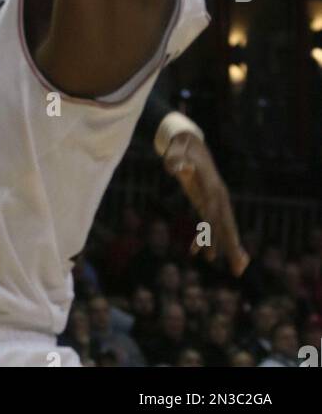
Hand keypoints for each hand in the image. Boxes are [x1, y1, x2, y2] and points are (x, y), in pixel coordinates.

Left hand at [162, 132, 248, 276]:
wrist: (189, 142)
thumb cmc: (180, 149)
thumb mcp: (175, 152)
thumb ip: (174, 160)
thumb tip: (175, 168)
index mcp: (212, 186)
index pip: (212, 214)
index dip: (210, 234)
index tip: (207, 254)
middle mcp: (219, 195)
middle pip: (227, 224)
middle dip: (232, 248)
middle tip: (239, 270)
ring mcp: (218, 200)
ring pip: (226, 227)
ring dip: (231, 248)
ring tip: (238, 271)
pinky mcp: (211, 202)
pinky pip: (217, 223)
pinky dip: (215, 239)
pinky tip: (202, 254)